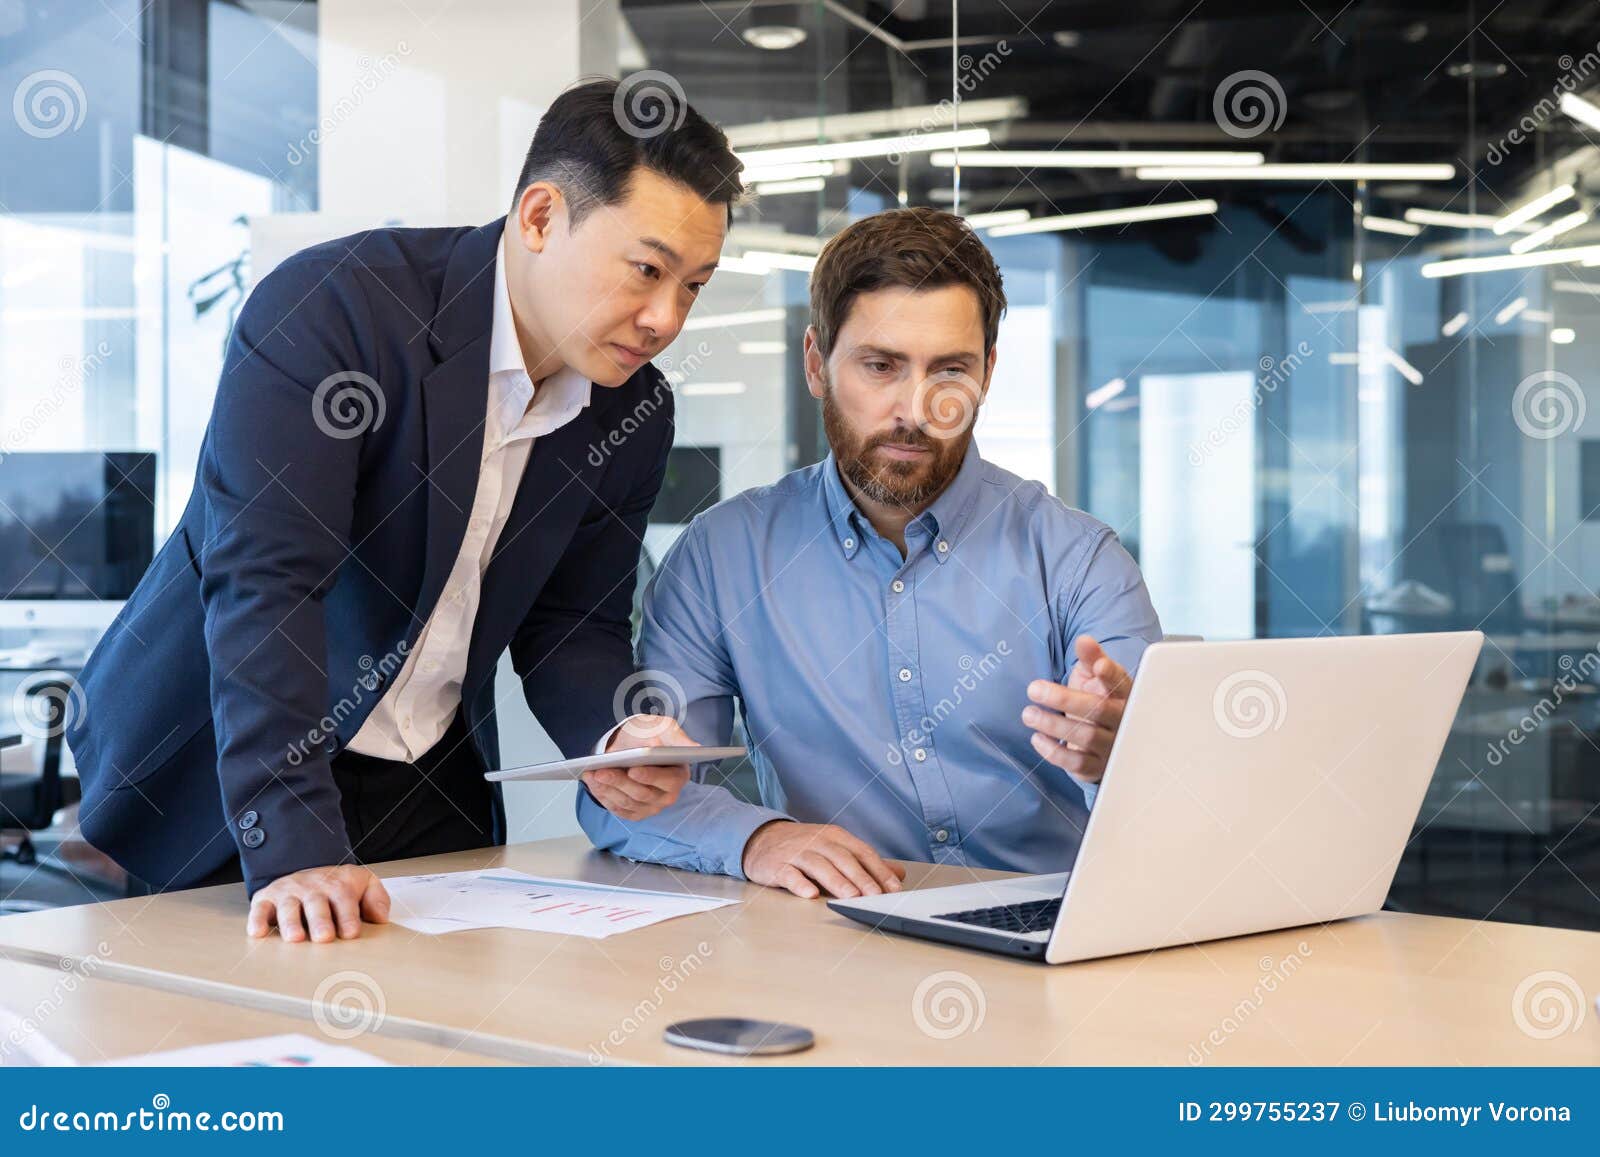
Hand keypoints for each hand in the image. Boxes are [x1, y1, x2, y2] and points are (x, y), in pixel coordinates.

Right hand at [246, 864, 390, 942]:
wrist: (306, 869)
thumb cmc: (337, 885)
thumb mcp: (363, 883)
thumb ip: (376, 898)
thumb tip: (381, 918)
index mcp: (337, 885)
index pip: (344, 900)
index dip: (348, 916)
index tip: (351, 933)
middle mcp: (311, 888)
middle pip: (316, 903)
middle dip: (320, 920)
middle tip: (324, 937)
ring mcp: (288, 893)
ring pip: (288, 907)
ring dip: (291, 922)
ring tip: (295, 938)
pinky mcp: (266, 898)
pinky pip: (259, 908)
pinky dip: (257, 920)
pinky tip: (258, 933)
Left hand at [580, 715, 694, 821]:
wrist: (630, 742)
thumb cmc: (650, 734)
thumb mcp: (664, 728)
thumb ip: (678, 737)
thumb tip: (696, 747)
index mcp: (679, 775)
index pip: (668, 780)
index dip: (650, 776)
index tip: (633, 770)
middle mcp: (667, 796)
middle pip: (643, 794)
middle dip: (620, 782)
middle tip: (602, 770)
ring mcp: (650, 807)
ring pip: (627, 802)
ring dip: (608, 788)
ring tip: (592, 774)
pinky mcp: (634, 812)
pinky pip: (617, 809)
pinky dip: (603, 796)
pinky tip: (592, 782)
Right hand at [741, 820, 905, 898]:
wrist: (762, 839)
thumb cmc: (805, 847)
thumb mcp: (836, 849)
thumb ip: (866, 863)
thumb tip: (898, 874)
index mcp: (835, 837)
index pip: (862, 852)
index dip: (879, 870)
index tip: (893, 888)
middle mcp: (818, 842)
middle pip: (843, 859)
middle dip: (861, 878)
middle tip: (876, 896)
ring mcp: (797, 853)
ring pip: (819, 866)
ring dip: (836, 881)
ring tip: (851, 897)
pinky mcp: (777, 865)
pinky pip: (790, 874)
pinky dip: (800, 884)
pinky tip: (810, 894)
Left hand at [1021, 635, 1132, 785]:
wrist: (1107, 739)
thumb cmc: (1099, 699)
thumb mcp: (1095, 677)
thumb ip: (1091, 658)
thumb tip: (1084, 640)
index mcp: (1124, 693)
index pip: (1120, 682)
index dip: (1110, 674)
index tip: (1098, 666)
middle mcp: (1123, 720)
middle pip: (1098, 709)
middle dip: (1063, 698)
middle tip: (1032, 689)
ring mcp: (1113, 745)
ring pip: (1086, 736)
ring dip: (1053, 725)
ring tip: (1028, 714)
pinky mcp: (1098, 767)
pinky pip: (1077, 763)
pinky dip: (1053, 752)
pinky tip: (1036, 738)